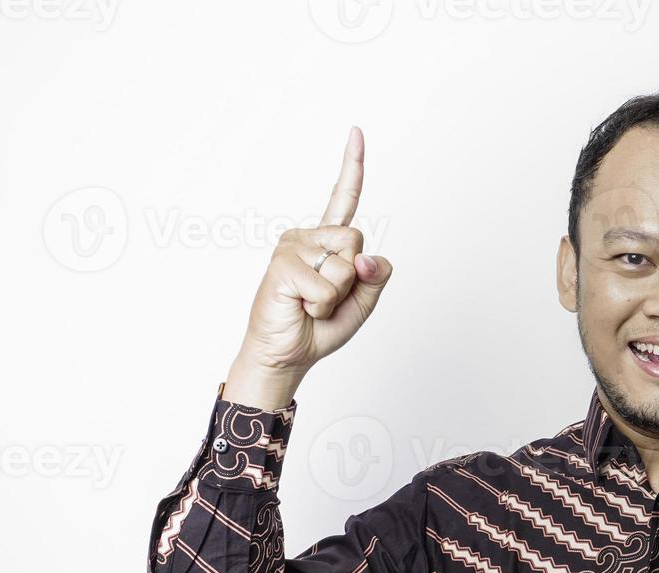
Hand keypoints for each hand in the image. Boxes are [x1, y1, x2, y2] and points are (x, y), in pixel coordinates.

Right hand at [224, 126, 393, 408]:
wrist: (288, 354)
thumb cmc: (320, 327)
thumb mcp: (363, 303)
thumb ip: (376, 277)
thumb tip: (366, 257)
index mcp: (328, 242)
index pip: (343, 198)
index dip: (352, 166)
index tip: (356, 131)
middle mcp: (308, 236)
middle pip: (357, 240)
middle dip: (353, 278)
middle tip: (327, 299)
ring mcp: (292, 247)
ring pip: (345, 263)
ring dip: (337, 295)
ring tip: (313, 304)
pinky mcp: (282, 264)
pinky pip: (326, 285)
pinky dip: (322, 306)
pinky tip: (302, 308)